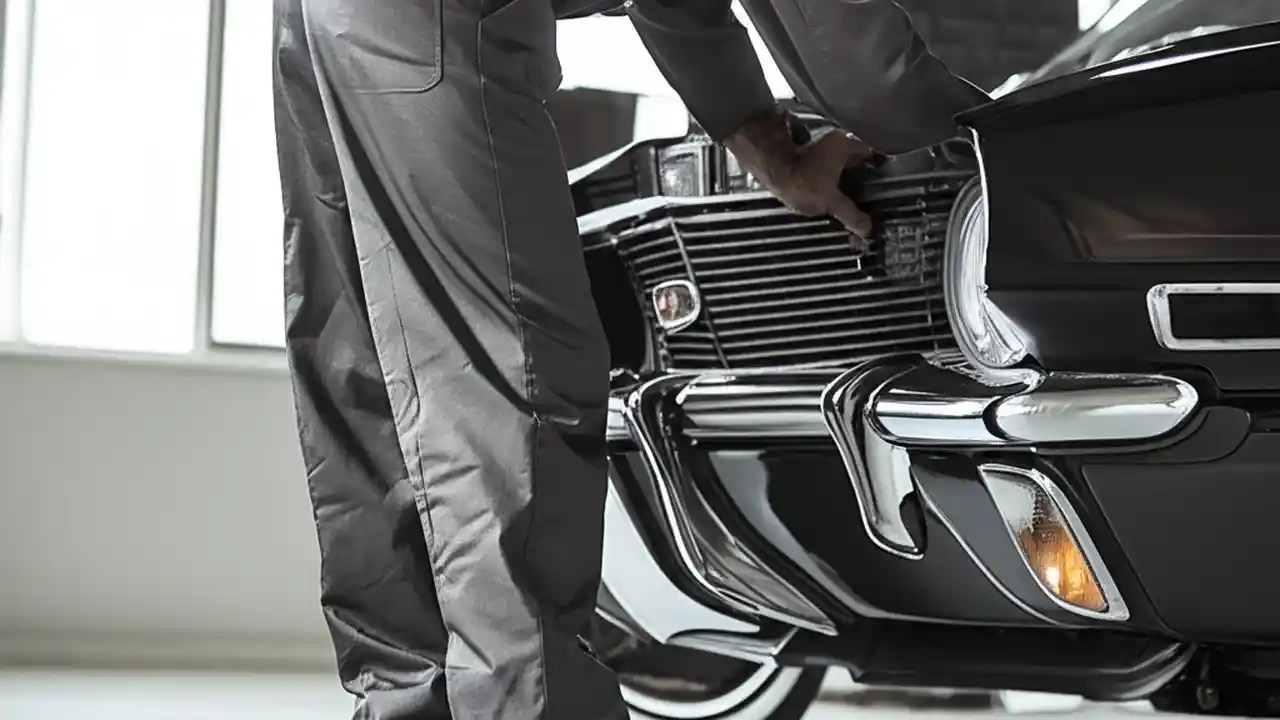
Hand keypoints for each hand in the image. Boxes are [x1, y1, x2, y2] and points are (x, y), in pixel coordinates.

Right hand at [724, 106, 873, 239]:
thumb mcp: (840, 144)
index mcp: (830, 201)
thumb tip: (872, 152)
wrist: (770, 156)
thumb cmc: (808, 156)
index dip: (863, 224)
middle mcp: (812, 208)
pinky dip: (802, 181)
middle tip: (843, 177)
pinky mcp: (780, 194)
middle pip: (831, 203)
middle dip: (837, 193)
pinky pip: (798, 189)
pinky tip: (802, 164)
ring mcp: (793, 203)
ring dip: (818, 186)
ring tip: (820, 167)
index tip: (868, 229)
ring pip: (813, 197)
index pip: (852, 217)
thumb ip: (860, 150)